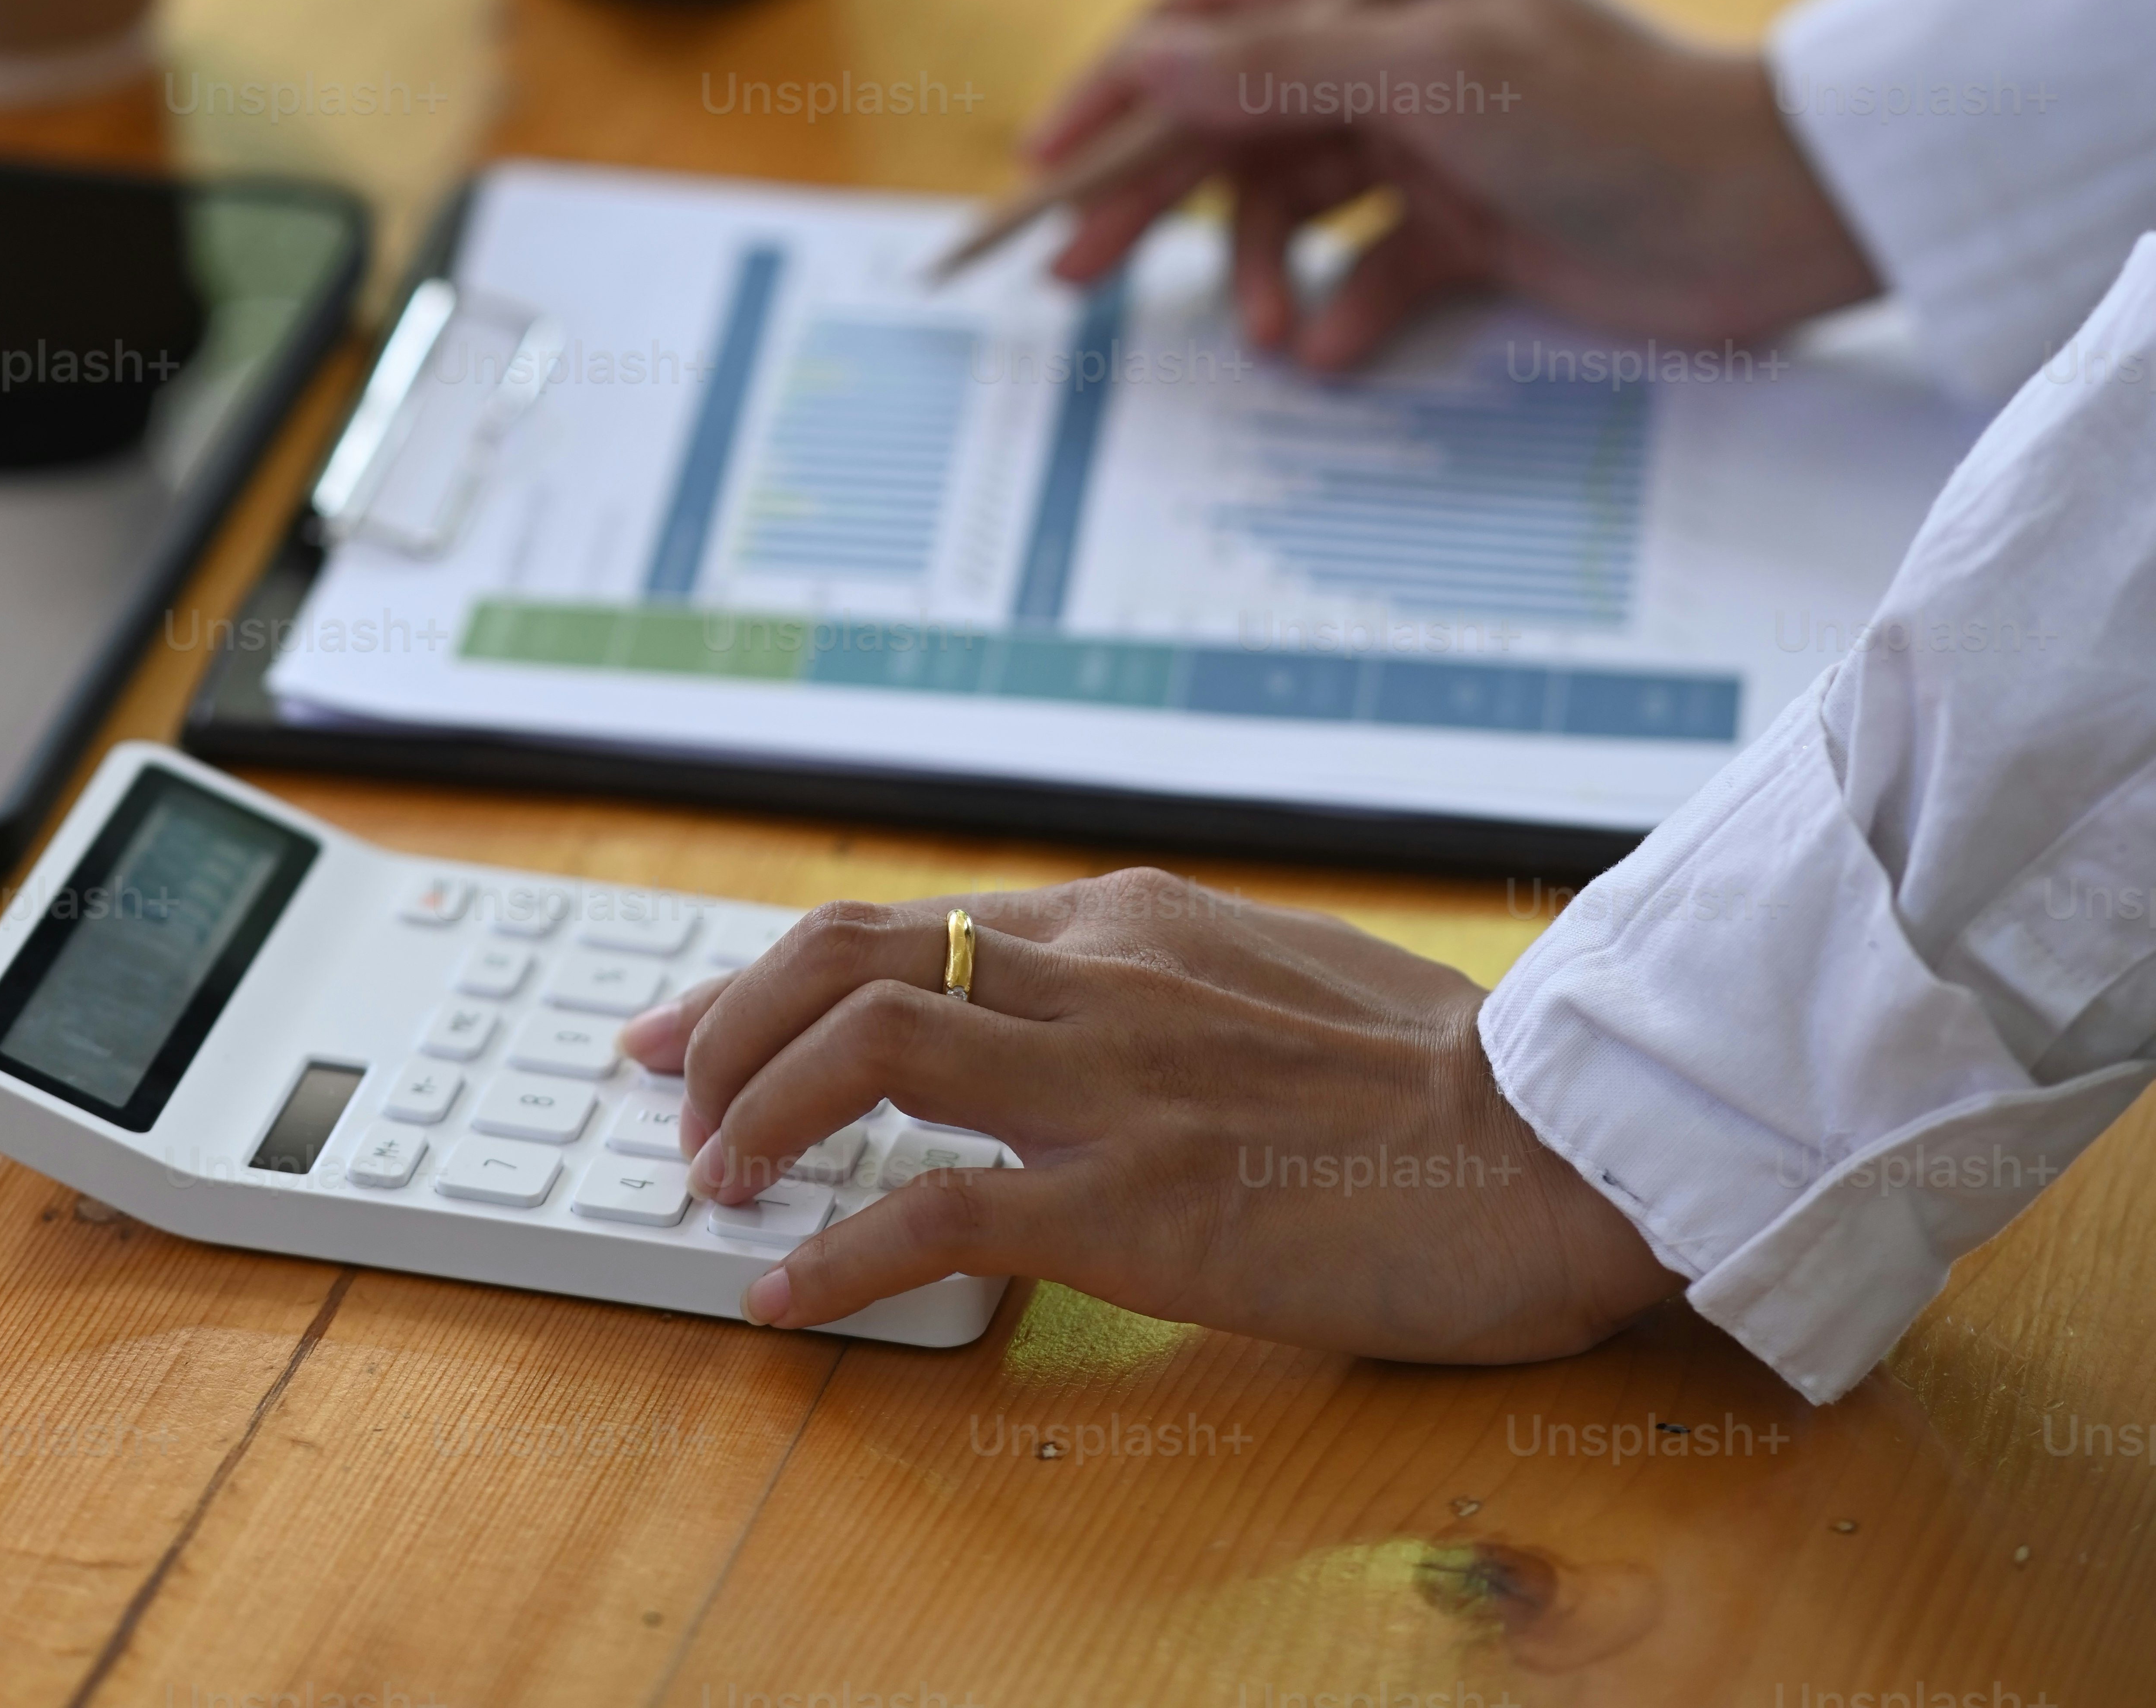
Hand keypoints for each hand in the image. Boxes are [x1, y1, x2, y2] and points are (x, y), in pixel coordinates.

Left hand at [618, 868, 1677, 1355]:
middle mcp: (1101, 975)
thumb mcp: (1283, 980)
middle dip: (725, 1012)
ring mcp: (1109, 1086)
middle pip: (851, 955)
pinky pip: (936, 1214)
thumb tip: (1106, 1007)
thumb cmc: (1447, 1074)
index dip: (784, 967)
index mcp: (1137, 922)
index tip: (705, 1014)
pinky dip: (837, 1251)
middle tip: (658, 1078)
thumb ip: (1176, 985)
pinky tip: (785, 1291)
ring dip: (756, 1109)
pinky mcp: (1133, 1204)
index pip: (914, 922)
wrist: (1553, 1134)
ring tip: (708, 1175)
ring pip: (864, 1046)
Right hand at [1026, 0, 1879, 369]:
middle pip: (1230, 111)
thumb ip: (1287, 65)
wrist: (1771, 217)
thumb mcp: (1441, 76)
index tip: (1049, 159)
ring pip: (1285, 197)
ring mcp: (1427, 136)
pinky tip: (1326, 346)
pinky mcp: (1464, 223)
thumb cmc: (1620, 120)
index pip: (1213, 11)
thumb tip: (1147, 59)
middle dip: (1153, 189)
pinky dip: (1335, 307)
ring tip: (1258, 329)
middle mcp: (1396, 45)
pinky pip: (1360, 265)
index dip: (1121, 79)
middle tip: (1079, 271)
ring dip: (1254, 264)